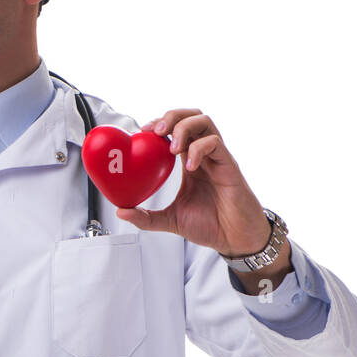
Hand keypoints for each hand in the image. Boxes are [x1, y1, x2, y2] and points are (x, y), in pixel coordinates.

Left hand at [113, 109, 274, 258]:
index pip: (175, 130)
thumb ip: (145, 217)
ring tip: (172, 147)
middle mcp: (203, 155)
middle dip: (171, 116)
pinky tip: (190, 165)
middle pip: (191, 117)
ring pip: (204, 122)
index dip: (159, 124)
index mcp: (189, 161)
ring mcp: (217, 158)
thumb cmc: (211, 225)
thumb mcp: (170, 220)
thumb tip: (121, 211)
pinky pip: (215, 143)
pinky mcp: (229, 166)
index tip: (141, 132)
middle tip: (154, 131)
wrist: (235, 239)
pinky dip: (198, 148)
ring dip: (183, 128)